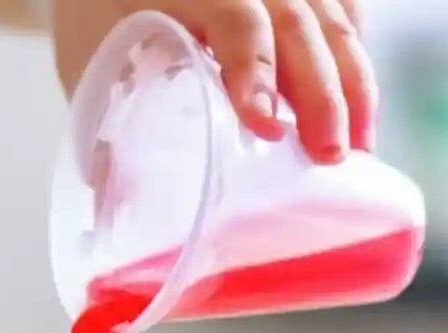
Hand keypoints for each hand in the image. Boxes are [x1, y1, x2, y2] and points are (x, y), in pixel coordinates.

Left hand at [53, 0, 373, 163]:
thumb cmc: (97, 8)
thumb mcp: (89, 53)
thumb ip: (105, 114)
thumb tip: (111, 198)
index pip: (236, 17)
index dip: (254, 68)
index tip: (264, 125)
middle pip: (298, 22)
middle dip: (322, 92)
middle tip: (332, 155)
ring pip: (332, 19)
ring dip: (351, 85)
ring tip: (358, 148)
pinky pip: (342, 11)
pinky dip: (353, 58)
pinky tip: (357, 106)